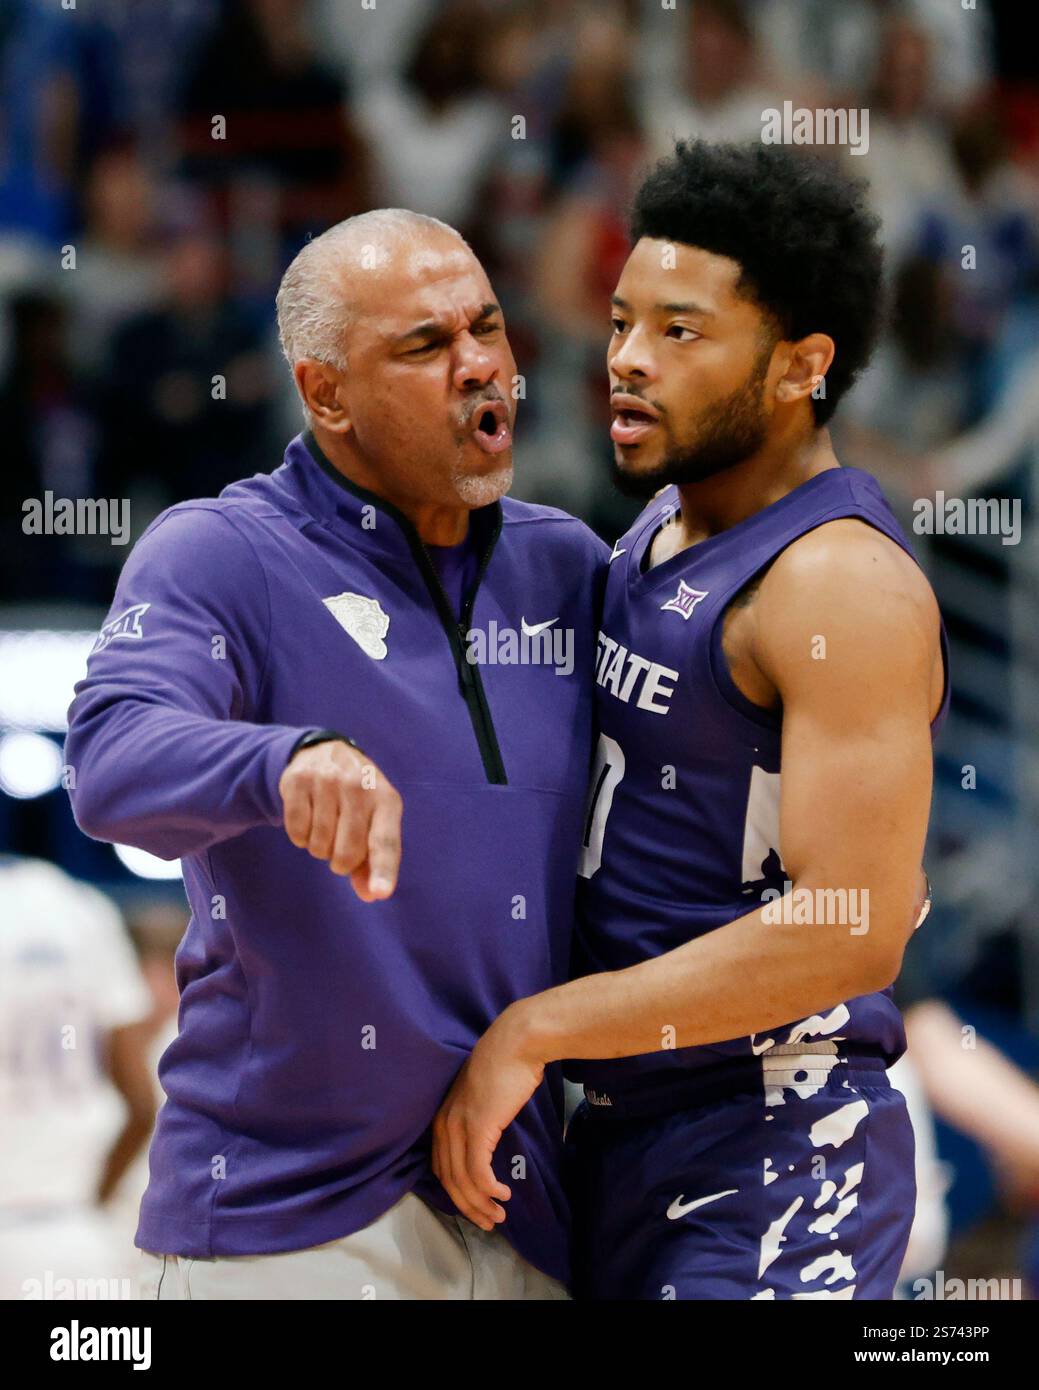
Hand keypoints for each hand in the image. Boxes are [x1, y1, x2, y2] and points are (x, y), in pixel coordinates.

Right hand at [278, 739, 401, 898]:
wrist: (325, 752)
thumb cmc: (357, 798)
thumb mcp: (373, 821)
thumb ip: (373, 861)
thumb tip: (371, 895)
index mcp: (386, 799)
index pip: (385, 841)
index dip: (383, 870)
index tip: (381, 893)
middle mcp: (359, 786)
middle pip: (347, 852)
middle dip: (340, 861)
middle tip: (339, 844)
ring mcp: (327, 780)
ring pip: (319, 845)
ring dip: (319, 847)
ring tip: (325, 825)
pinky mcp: (298, 780)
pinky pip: (296, 832)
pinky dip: (300, 836)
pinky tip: (307, 818)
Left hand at [432, 1006, 544, 1230]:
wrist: (517, 1043)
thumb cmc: (504, 1066)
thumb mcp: (481, 1096)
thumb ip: (476, 1118)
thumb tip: (485, 1142)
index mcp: (441, 1118)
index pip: (441, 1168)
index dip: (457, 1193)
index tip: (476, 1207)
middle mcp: (444, 1124)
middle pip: (449, 1180)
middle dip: (468, 1207)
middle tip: (489, 1223)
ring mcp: (459, 1126)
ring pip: (463, 1181)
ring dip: (481, 1204)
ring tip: (498, 1215)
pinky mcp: (479, 1128)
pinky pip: (478, 1172)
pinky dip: (489, 1190)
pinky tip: (503, 1194)